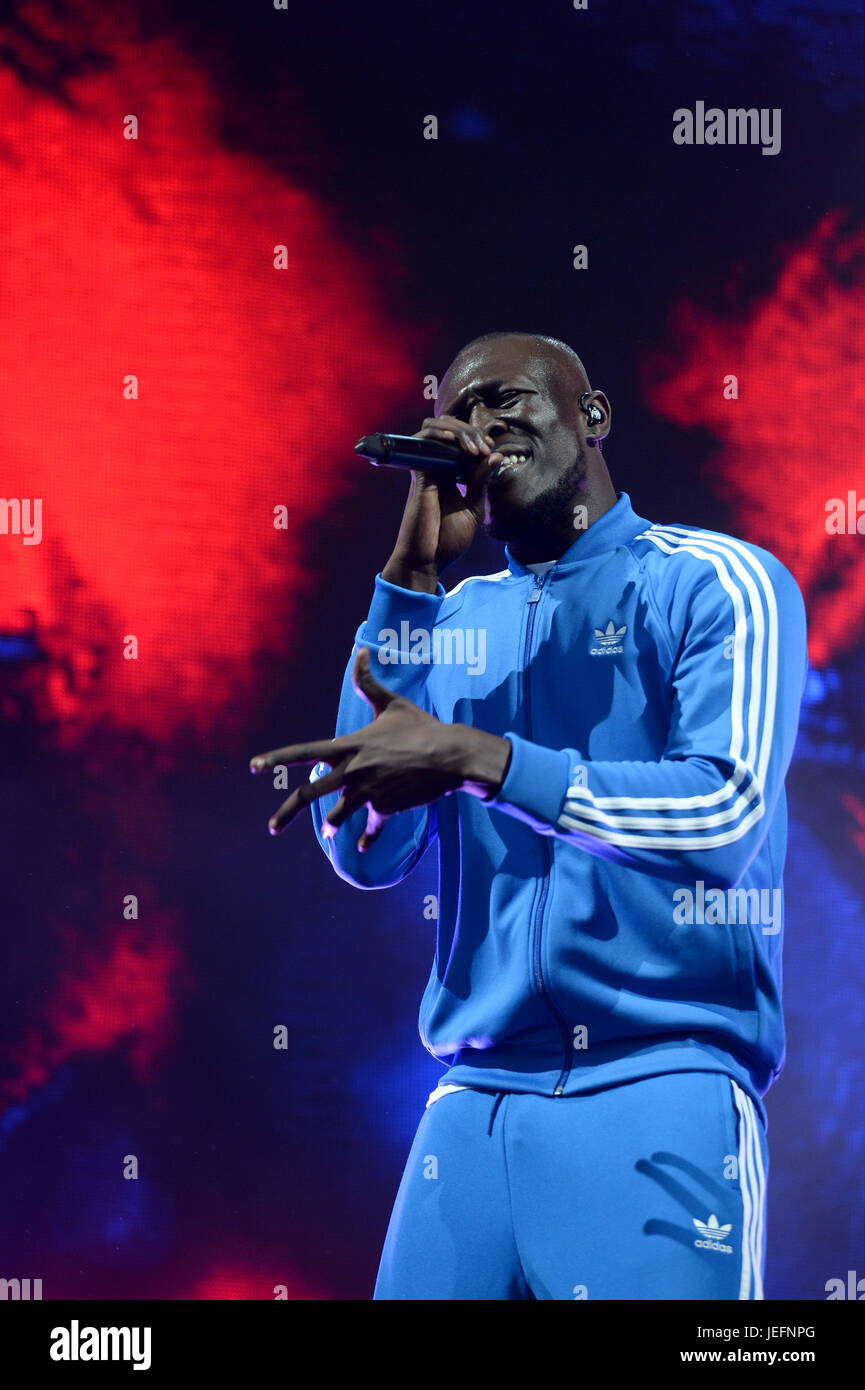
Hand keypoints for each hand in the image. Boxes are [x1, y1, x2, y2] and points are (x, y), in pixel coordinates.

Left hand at [250, 647, 510, 851]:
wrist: (449, 757)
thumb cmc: (421, 727)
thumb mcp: (392, 703)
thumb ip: (368, 682)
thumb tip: (360, 650)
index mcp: (349, 746)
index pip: (304, 752)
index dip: (277, 759)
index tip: (254, 767)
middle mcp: (353, 772)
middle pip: (310, 795)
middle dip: (286, 814)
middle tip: (271, 828)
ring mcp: (368, 792)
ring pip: (339, 814)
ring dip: (332, 824)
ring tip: (328, 832)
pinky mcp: (387, 808)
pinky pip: (373, 826)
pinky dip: (367, 837)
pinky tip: (360, 847)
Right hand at [381, 415, 503, 589]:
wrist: (428, 561)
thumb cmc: (447, 540)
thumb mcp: (472, 508)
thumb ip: (481, 482)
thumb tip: (495, 455)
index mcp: (450, 475)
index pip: (461, 442)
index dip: (477, 438)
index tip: (491, 451)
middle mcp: (436, 468)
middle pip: (448, 429)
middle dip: (470, 431)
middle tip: (485, 447)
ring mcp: (425, 469)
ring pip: (434, 428)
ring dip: (457, 430)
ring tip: (473, 447)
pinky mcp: (417, 474)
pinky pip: (423, 442)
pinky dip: (439, 435)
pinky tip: (454, 442)